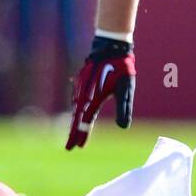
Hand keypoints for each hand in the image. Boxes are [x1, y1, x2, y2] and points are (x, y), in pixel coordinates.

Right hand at [66, 35, 134, 149]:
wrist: (108, 46)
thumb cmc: (120, 67)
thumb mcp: (126, 88)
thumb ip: (124, 108)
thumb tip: (123, 127)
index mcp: (94, 98)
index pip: (85, 122)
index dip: (81, 135)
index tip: (77, 147)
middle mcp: (83, 95)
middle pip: (76, 119)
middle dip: (73, 134)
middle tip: (69, 148)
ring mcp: (79, 88)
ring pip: (74, 110)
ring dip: (73, 123)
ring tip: (73, 135)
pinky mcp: (79, 83)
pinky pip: (75, 101)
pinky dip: (75, 112)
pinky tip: (76, 115)